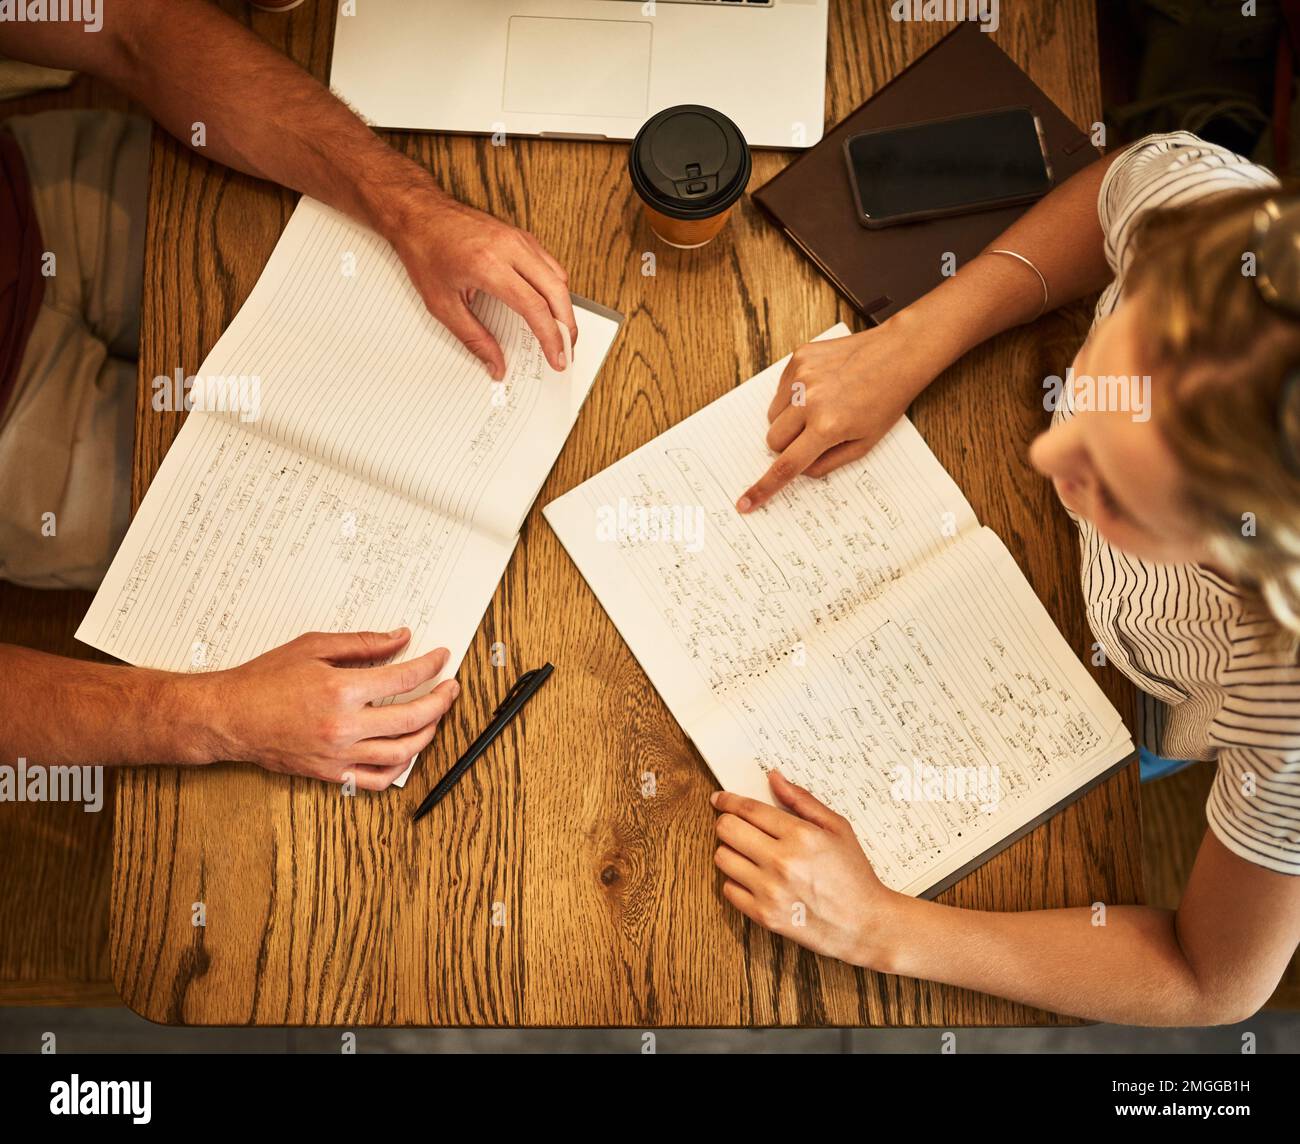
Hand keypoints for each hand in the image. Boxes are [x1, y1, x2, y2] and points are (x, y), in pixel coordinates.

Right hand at [196, 628, 459, 788]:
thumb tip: (400, 638)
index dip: (430, 666)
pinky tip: (407, 751)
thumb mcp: (313, 646)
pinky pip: (377, 779)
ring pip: (402, 753)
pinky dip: (399, 768)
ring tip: (435, 716)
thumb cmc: (264, 679)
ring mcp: (339, 754)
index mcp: (341, 690)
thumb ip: (363, 643)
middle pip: (414, 717)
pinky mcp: (331, 773)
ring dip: (428, 733)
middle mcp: (344, 726)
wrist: (228, 717)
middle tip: (451, 687)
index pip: (404, 677)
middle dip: (441, 700)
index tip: (440, 658)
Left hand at [390, 191, 576, 379]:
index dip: (550, 337)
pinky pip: (549, 264)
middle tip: (566, 351)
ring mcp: (518, 238)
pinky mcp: (520, 235)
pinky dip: (555, 288)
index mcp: (488, 265)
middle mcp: (509, 248)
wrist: (418, 213)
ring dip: (564, 307)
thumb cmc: (425, 252)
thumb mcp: (442, 304)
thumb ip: (473, 338)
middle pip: (556, 291)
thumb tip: (495, 365)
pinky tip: (548, 306)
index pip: (534, 306)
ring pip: (559, 276)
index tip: (556, 358)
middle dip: (567, 326)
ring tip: (560, 332)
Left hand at [711, 770, 898, 966]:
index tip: (720, 799)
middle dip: (727, 822)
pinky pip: (728, 889)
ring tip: (748, 853)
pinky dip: (736, 881)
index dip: (728, 801)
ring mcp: (770, 891)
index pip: (748, 810)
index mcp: (801, 836)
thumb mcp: (837, 828)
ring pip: (722, 858)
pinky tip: (753, 878)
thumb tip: (774, 777)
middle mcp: (781, 862)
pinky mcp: (764, 916)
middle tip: (736, 825)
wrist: (865, 924)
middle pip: (727, 830)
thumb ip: (802, 800)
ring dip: (730, 851)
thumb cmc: (854, 874)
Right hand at [736, 323, 936, 512]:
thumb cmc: (885, 401)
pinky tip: (820, 388)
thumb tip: (799, 470)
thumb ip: (827, 463)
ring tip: (821, 407)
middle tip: (813, 436)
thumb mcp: (864, 444)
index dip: (763, 488)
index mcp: (828, 427)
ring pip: (773, 415)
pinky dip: (793, 396)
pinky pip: (780, 390)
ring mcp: (801, 376)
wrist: (897, 355)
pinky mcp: (799, 358)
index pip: (786, 465)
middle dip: (787, 445)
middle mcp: (809, 401)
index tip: (745, 503)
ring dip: (789, 419)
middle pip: (773, 440)